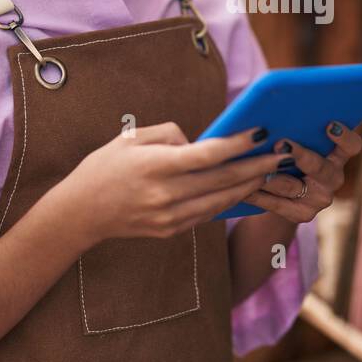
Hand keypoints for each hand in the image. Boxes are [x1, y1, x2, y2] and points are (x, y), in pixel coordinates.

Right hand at [58, 123, 287, 243]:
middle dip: (257, 166)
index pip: (207, 154)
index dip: (238, 144)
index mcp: (154, 166)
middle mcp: (165, 194)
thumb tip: (200, 141)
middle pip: (223, 180)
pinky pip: (208, 214)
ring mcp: (169, 217)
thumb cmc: (104, 167)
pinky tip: (245, 188)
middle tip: (283, 154)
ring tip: (272, 171)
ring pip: (222, 201)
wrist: (79, 214)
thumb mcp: (131, 138)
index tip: (261, 132)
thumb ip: (169, 134)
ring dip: (250, 185)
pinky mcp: (171, 230)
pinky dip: (229, 200)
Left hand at [243, 121, 361, 222]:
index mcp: (337, 155)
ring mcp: (319, 199)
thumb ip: (294, 126)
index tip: (330, 125)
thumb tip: (272, 103)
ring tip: (254, 166)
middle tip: (281, 143)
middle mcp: (333, 178)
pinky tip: (243, 186)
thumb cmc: (287, 151)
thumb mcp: (297, 139)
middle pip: (320, 167)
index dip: (344, 136)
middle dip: (300, 155)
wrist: (280, 191)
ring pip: (292, 187)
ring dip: (272, 175)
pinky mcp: (301, 214)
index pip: (351, 146)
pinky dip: (259, 194)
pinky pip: (277, 204)